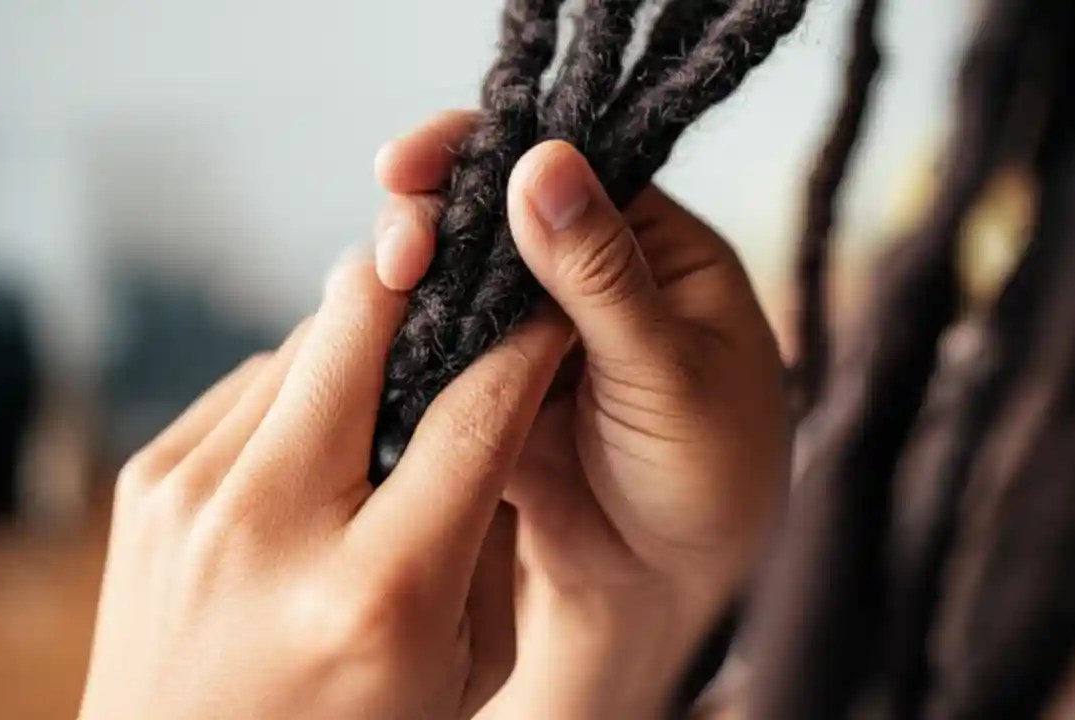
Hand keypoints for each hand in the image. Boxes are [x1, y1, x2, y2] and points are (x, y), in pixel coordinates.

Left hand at [79, 255, 572, 718]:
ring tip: (387, 388)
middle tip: (456, 268)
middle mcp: (267, 529)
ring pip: (299, 341)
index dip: (523, 344)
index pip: (474, 416)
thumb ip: (491, 532)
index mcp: (375, 595)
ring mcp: (189, 496)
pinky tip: (313, 444)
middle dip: (419, 276)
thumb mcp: (463, 664)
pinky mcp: (143, 481)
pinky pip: (247, 386)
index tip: (546, 310)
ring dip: (357, 345)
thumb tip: (498, 403)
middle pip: (359, 320)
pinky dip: (295, 393)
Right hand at [373, 112, 791, 717]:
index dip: (485, 154)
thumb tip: (543, 164)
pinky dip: (395, 335)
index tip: (410, 164)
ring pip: (452, 273)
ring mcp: (526, 331)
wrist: (666, 590)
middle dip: (431, 212)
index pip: (562, 169)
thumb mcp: (669, 373)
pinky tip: (364, 337)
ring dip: (406, 273)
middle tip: (395, 246)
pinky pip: (429, 341)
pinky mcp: (481, 383)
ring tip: (378, 285)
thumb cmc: (710, 481)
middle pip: (491, 211)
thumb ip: (602, 275)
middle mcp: (584, 275)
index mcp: (653, 247)